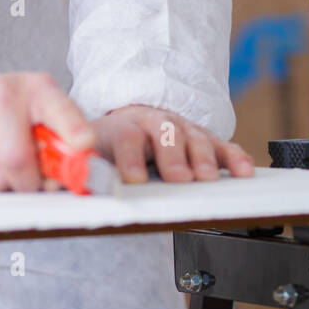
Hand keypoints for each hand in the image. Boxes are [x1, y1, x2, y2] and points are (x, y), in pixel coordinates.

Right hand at [0, 68, 92, 191]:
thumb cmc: (13, 107)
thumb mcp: (47, 108)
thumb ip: (67, 138)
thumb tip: (81, 176)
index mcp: (38, 88)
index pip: (58, 108)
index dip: (72, 128)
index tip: (83, 144)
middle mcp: (3, 96)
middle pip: (16, 158)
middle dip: (32, 182)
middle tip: (38, 180)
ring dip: (10, 185)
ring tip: (13, 168)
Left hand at [92, 105, 254, 184]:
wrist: (127, 120)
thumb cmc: (108, 144)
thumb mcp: (90, 152)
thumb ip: (84, 169)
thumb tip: (64, 187)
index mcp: (122, 126)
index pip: (125, 137)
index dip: (130, 157)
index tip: (134, 178)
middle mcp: (154, 122)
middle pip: (165, 133)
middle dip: (173, 156)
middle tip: (179, 177)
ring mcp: (181, 128)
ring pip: (193, 136)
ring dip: (202, 157)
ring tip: (207, 177)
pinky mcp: (203, 137)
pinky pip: (221, 145)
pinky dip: (234, 157)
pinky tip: (243, 170)